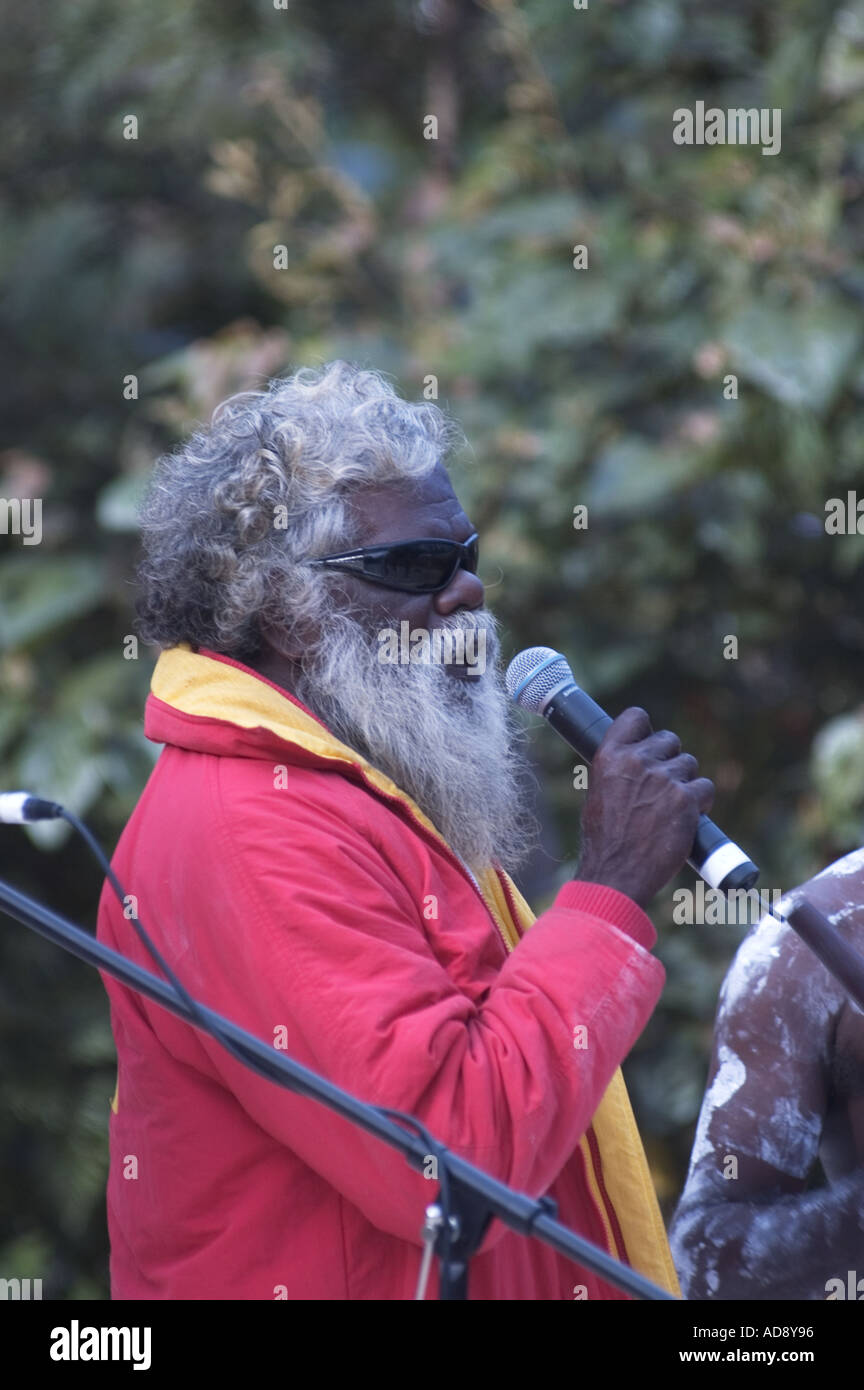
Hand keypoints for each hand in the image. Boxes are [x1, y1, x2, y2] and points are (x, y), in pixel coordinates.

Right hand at [576, 707, 713, 907]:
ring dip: (686, 783)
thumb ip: (618, 771)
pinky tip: (688, 817)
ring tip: (671, 808)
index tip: (649, 744)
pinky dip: (700, 802)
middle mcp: (637, 761)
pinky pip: (705, 787)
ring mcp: (664, 779)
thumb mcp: (599, 794)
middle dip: (670, 760)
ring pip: (689, 764)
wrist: (615, 874)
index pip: (636, 717)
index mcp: (610, 757)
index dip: (646, 730)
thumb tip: (636, 761)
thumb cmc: (604, 840)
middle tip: (663, 787)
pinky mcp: (686, 799)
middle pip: (669, 740)